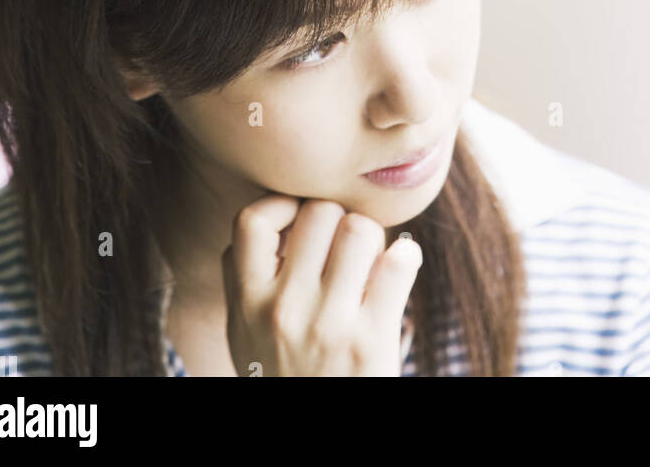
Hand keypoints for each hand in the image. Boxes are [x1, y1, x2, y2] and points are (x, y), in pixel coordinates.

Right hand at [222, 195, 421, 376]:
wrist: (313, 448)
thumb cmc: (282, 378)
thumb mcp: (244, 334)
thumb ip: (247, 279)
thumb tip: (278, 213)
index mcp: (248, 304)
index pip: (252, 219)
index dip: (282, 206)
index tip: (297, 221)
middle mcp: (284, 310)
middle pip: (318, 212)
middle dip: (336, 218)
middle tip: (342, 246)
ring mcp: (329, 325)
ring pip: (358, 229)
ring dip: (371, 238)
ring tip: (369, 261)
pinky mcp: (371, 341)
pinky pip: (399, 263)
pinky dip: (406, 256)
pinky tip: (399, 269)